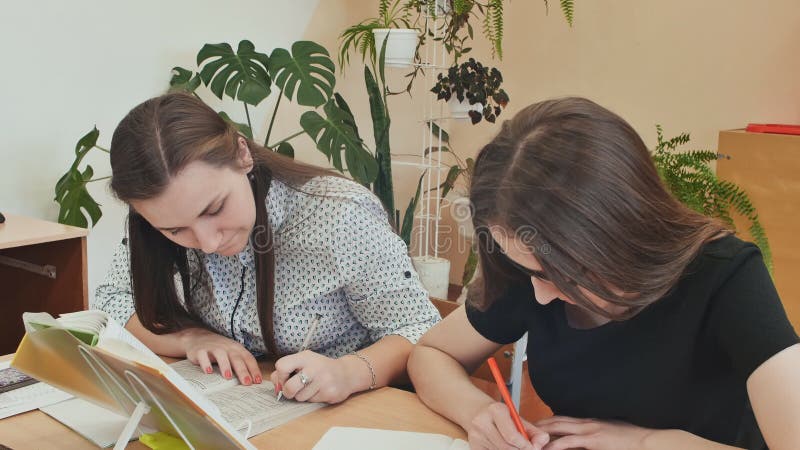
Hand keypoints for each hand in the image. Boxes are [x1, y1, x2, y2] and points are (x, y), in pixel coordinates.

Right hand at [181, 328, 261, 385]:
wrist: (198, 337)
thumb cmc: (219, 349)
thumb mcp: (232, 353)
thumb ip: (241, 364)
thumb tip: (253, 381)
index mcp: (236, 348)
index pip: (248, 358)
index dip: (254, 369)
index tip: (258, 381)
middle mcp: (226, 347)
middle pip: (236, 358)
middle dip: (242, 370)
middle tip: (247, 382)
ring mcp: (213, 348)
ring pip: (221, 355)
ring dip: (225, 366)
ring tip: (228, 377)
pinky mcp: (200, 350)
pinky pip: (203, 356)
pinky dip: (206, 363)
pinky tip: (208, 372)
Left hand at [270, 350, 360, 403]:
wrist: (346, 373)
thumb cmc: (320, 368)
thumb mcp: (304, 362)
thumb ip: (287, 370)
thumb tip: (276, 385)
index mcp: (305, 357)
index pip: (282, 366)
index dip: (279, 376)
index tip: (284, 379)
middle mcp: (314, 367)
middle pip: (289, 387)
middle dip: (288, 392)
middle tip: (293, 390)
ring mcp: (323, 380)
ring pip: (299, 397)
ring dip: (302, 396)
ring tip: (311, 388)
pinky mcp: (329, 393)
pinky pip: (311, 402)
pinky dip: (312, 399)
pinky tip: (320, 391)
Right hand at [466, 402, 549, 449]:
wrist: (476, 411)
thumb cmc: (499, 415)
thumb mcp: (516, 418)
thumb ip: (533, 431)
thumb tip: (542, 443)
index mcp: (495, 410)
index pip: (512, 436)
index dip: (526, 446)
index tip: (534, 449)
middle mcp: (482, 422)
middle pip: (507, 448)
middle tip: (528, 449)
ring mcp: (476, 435)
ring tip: (515, 446)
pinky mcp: (473, 446)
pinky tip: (505, 447)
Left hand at [534, 416, 654, 449]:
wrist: (646, 441)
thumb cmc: (629, 441)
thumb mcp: (606, 436)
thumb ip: (590, 438)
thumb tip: (579, 443)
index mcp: (588, 422)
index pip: (561, 419)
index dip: (545, 422)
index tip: (532, 425)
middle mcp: (586, 423)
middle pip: (555, 421)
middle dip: (538, 425)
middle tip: (522, 429)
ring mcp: (589, 430)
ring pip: (558, 428)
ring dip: (542, 433)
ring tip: (528, 438)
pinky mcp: (594, 440)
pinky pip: (570, 442)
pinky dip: (557, 445)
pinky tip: (547, 448)